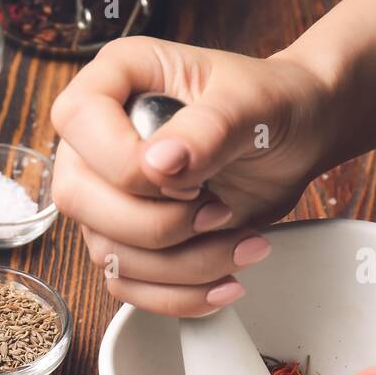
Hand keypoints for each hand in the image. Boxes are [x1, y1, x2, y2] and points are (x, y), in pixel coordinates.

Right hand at [50, 36, 336, 316]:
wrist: (298, 140)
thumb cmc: (274, 104)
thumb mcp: (252, 103)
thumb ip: (207, 128)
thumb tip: (158, 165)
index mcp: (116, 79)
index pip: (76, 121)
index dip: (125, 164)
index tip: (191, 178)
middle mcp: (96, 139)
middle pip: (78, 198)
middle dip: (158, 225)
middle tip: (220, 211)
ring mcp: (105, 195)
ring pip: (107, 252)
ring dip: (182, 265)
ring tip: (244, 243)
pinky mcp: (124, 241)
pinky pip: (127, 285)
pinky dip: (180, 294)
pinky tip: (227, 279)